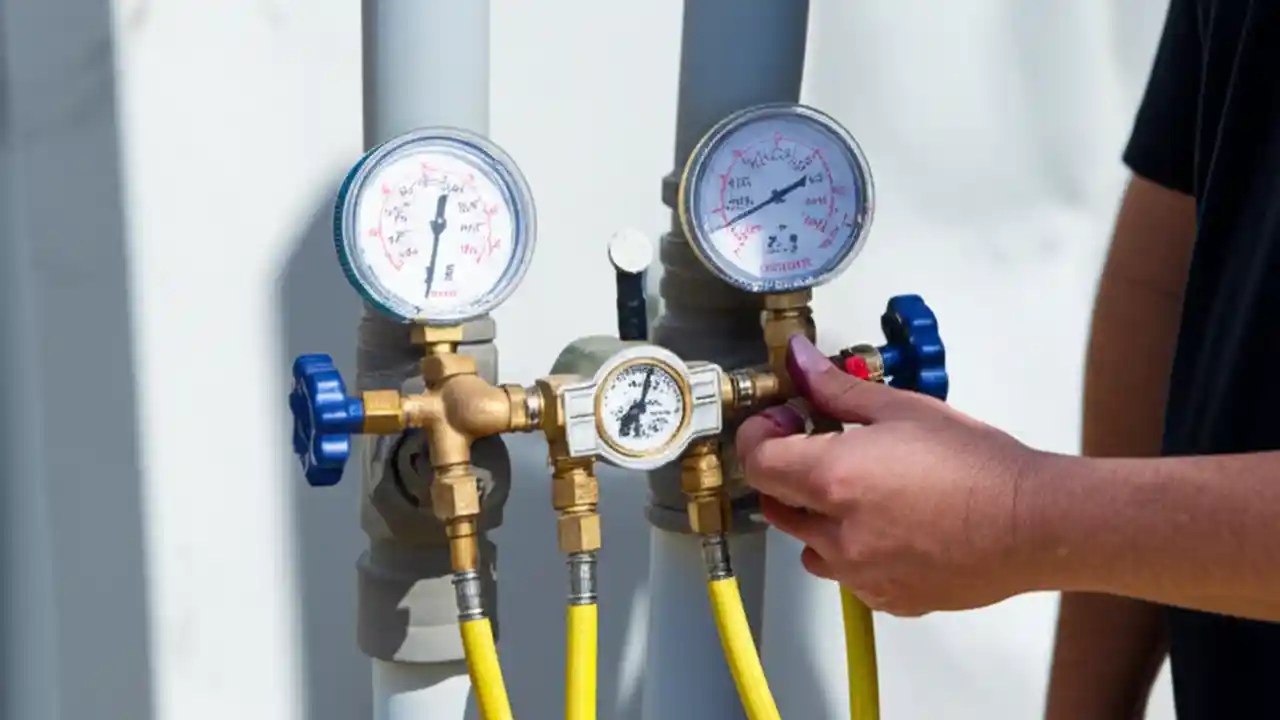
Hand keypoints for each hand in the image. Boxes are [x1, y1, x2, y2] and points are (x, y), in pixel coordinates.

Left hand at [737, 335, 1045, 615]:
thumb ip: (838, 389)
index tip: (787, 421)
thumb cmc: (976, 464)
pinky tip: (893, 525)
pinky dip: (855, 552)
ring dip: (819, 519)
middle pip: (775, 506)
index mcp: (834, 480)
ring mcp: (860, 574)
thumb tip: (800, 361)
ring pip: (810, 547)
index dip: (762, 436)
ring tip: (864, 491)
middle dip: (786, 475)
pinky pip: (849, 576)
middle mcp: (837, 535)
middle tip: (823, 448)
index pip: (757, 462)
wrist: (1033, 524)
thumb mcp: (903, 410)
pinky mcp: (886, 599)